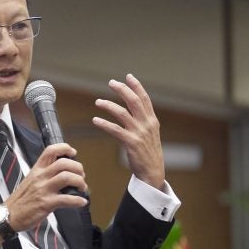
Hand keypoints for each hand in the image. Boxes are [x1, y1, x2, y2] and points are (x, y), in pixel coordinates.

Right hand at [4, 142, 88, 232]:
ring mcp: (43, 190)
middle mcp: (40, 177)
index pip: (50, 151)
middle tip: (81, 176)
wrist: (9, 215)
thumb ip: (45, 175)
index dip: (64, 148)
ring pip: (66, 177)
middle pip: (63, 163)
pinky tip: (82, 202)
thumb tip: (63, 174)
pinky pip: (66, 199)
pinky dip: (78, 200)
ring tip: (82, 188)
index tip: (73, 153)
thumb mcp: (30, 181)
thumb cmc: (20, 200)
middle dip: (78, 168)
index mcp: (36, 170)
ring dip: (79, 182)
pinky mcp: (46, 203)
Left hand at [92, 73, 165, 190]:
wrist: (153, 172)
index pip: (144, 98)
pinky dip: (104, 123)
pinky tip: (95, 120)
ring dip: (108, 105)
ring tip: (98, 101)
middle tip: (111, 82)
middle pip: (133, 101)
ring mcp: (139, 133)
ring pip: (122, 113)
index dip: (136, 86)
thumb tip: (134, 110)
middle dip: (122, 89)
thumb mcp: (150, 134)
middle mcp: (146, 124)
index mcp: (152, 120)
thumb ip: (143, 121)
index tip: (128, 76)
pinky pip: (115, 130)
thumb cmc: (148, 153)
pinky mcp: (131, 143)